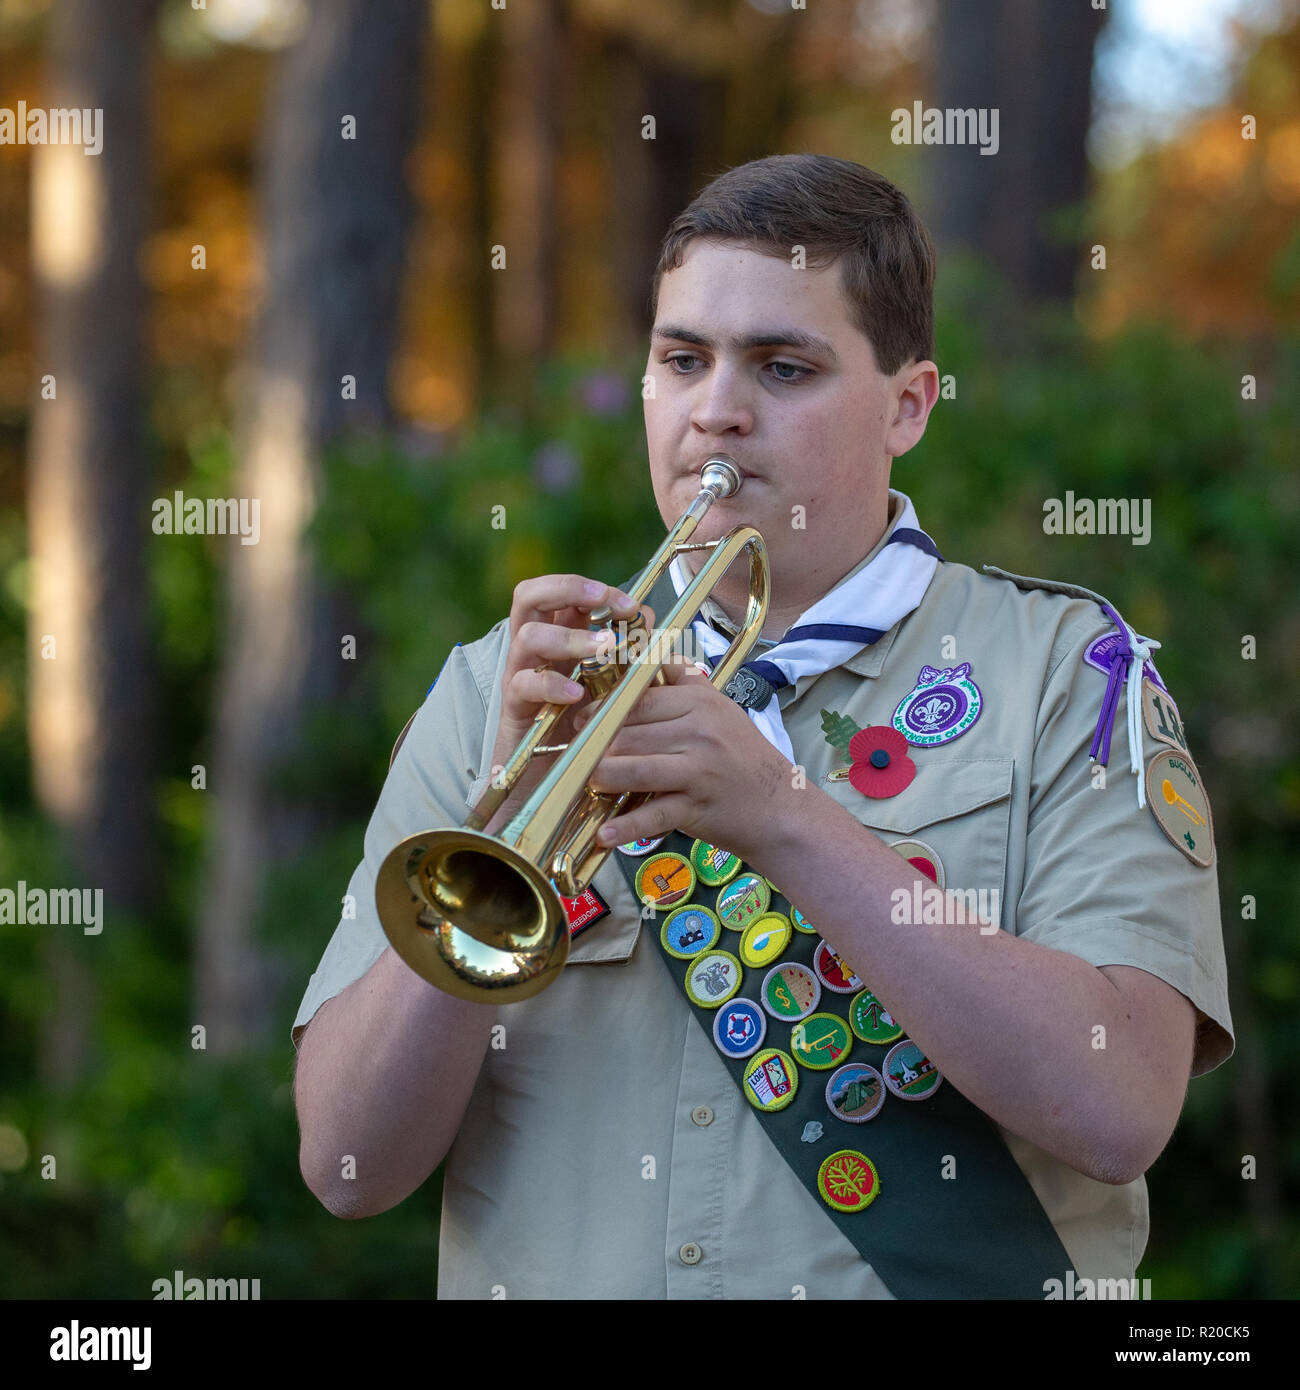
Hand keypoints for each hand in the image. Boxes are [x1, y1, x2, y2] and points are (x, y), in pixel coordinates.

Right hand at [484, 575, 649, 831]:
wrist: (551, 785)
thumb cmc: (584, 729)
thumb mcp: (609, 686)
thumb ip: (624, 652)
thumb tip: (648, 617)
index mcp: (558, 637)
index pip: (561, 592)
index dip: (591, 587)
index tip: (630, 604)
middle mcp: (534, 650)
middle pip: (529, 597)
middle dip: (568, 590)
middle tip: (604, 600)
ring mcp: (521, 676)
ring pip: (528, 636)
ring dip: (569, 637)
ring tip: (605, 648)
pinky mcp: (514, 710)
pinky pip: (523, 686)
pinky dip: (551, 685)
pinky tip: (577, 693)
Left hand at [582, 659, 794, 864]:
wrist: (781, 808)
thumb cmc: (745, 758)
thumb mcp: (721, 710)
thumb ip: (686, 684)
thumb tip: (654, 655)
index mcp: (700, 702)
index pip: (638, 699)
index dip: (603, 710)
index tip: (581, 721)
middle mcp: (700, 730)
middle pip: (630, 732)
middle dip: (595, 745)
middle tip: (574, 754)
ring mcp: (699, 769)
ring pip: (636, 768)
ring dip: (602, 778)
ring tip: (583, 783)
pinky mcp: (698, 806)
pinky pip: (654, 814)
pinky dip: (627, 827)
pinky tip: (604, 835)